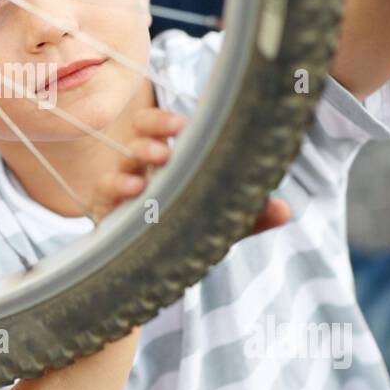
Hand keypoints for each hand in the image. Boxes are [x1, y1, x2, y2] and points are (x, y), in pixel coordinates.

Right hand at [91, 106, 292, 235]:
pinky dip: (117, 185)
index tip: (185, 124)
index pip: (162, 125)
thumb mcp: (221, 222)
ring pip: (123, 157)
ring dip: (141, 152)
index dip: (168, 119)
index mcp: (168, 159)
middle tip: (175, 133)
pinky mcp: (106, 210)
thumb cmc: (183, 231)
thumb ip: (251, 216)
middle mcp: (142, 166)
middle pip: (140, 129)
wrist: (148, 269)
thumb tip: (285, 210)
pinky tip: (135, 189)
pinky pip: (104, 189)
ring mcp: (121, 185)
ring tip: (161, 156)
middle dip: (155, 125)